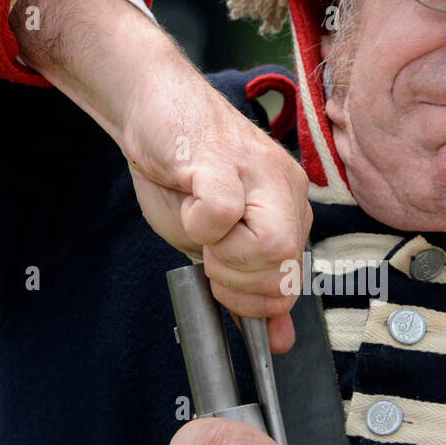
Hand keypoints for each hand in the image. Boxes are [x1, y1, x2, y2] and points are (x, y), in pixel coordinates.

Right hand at [11, 0, 309, 352]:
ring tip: (200, 224)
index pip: (292, 285)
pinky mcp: (220, 160)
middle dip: (236, 283)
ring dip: (221, 256)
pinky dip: (200, 223)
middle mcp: (287, 190)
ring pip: (268, 248)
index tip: (221, 280)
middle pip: (284, 271)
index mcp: (292, 210)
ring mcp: (259, 173)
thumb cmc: (185, 170)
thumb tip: (278, 341)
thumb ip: (251, 287)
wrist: (153, 103)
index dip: (252, 300)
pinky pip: (224, 212)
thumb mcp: (221, 239)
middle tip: (208, 254)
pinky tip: (189, 203)